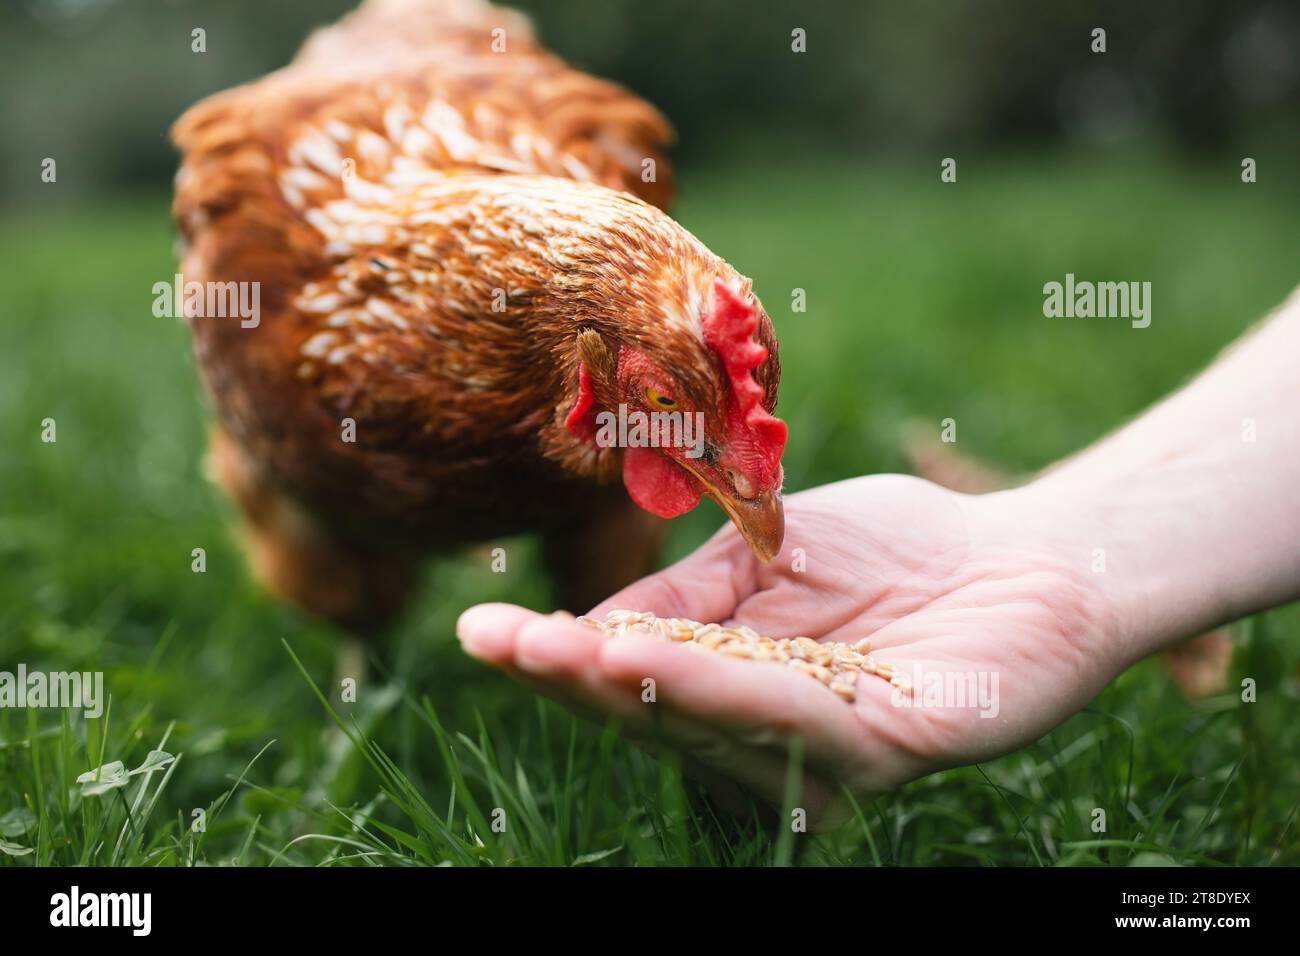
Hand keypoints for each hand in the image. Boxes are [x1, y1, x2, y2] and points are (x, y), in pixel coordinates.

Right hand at [457, 474, 1128, 820]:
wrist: (1029, 552)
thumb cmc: (899, 549)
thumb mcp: (767, 549)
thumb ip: (687, 590)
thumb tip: (587, 625)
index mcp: (738, 683)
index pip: (634, 677)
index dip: (559, 659)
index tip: (482, 630)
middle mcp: (772, 733)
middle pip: (657, 714)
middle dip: (575, 678)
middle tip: (501, 644)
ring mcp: (826, 751)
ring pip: (711, 725)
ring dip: (632, 686)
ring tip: (560, 652)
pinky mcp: (886, 749)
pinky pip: (789, 724)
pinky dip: (716, 693)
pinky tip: (652, 661)